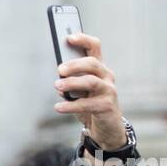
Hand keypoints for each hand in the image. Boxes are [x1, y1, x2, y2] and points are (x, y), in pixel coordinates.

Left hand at [54, 32, 126, 150]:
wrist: (105, 128)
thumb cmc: (90, 105)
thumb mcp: (79, 91)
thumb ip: (71, 82)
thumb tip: (59, 79)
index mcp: (99, 68)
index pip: (94, 47)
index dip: (83, 40)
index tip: (68, 38)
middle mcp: (106, 76)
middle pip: (92, 63)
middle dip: (75, 65)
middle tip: (59, 70)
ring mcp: (109, 90)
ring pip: (91, 81)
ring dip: (72, 83)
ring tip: (57, 87)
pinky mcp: (107, 106)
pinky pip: (87, 104)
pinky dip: (71, 105)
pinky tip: (58, 107)